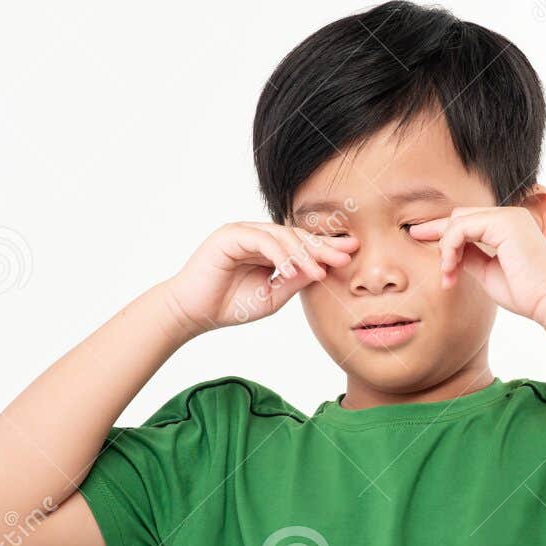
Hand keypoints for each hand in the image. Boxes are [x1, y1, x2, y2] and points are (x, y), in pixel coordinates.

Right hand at [163, 221, 357, 335]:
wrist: (194, 313)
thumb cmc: (230, 306)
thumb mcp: (273, 295)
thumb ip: (296, 280)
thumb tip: (323, 269)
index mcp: (268, 249)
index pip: (302, 244)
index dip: (326, 249)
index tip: (351, 255)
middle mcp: (257, 236)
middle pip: (297, 235)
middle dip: (322, 245)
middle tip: (346, 254)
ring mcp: (243, 232)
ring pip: (282, 235)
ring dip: (304, 253)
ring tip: (321, 271)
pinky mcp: (230, 235)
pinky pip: (261, 240)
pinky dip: (279, 255)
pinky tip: (292, 270)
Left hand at [408, 206, 545, 322]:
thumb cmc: (525, 293)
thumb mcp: (488, 272)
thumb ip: (470, 257)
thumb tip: (450, 252)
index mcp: (508, 227)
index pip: (468, 221)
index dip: (442, 230)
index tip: (418, 237)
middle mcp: (509, 216)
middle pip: (460, 216)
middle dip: (437, 233)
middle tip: (420, 246)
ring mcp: (508, 216)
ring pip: (458, 220)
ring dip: (446, 247)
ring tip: (447, 273)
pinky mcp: (504, 223)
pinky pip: (462, 227)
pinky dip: (451, 246)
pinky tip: (450, 266)